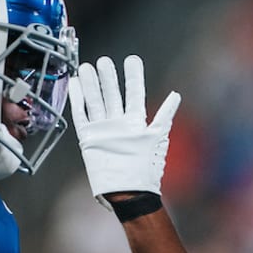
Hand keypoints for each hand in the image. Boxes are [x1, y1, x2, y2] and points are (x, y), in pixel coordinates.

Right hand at [69, 55, 180, 205]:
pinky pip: (81, 116)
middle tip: (105, 61)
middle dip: (109, 78)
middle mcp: (118, 124)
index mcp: (136, 123)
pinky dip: (78, 100)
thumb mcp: (158, 139)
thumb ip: (165, 116)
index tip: (131, 60)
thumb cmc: (145, 170)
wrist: (128, 193)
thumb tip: (176, 94)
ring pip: (96, 102)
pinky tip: (75, 84)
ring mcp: (103, 130)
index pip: (134, 94)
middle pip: (112, 95)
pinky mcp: (89, 139)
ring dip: (92, 85)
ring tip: (87, 67)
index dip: (133, 77)